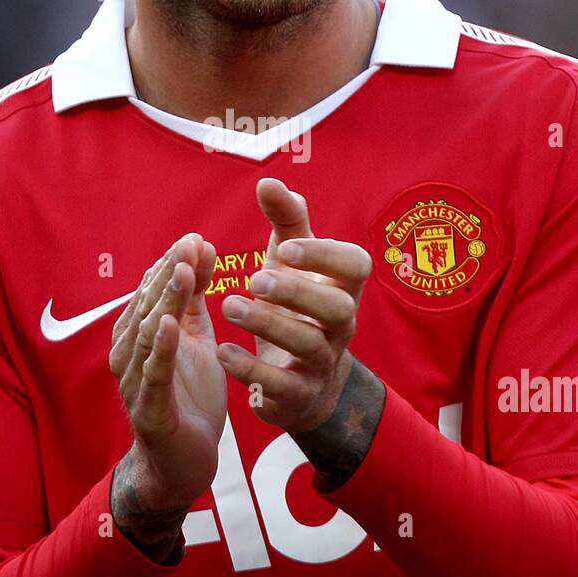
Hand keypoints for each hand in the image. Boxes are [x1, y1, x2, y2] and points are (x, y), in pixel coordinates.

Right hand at [109, 232, 225, 522]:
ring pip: (149, 334)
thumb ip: (194, 299)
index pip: (153, 292)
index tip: (195, 239)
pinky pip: (154, 374)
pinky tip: (171, 324)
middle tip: (191, 244)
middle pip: (148, 306)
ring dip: (166, 301)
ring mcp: (135, 382)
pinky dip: (161, 348)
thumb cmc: (189, 396)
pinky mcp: (149, 410)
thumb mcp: (196, 340)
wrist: (185, 462)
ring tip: (184, 272)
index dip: (173, 264)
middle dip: (170, 273)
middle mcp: (129, 354)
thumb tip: (199, 247)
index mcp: (139, 335)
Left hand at [217, 179, 372, 433]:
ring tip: (229, 305)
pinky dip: (251, 370)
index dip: (325, 256)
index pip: (354, 266)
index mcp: (342, 287)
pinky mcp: (298, 396)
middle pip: (336, 308)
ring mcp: (322, 363)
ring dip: (268, 324)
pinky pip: (282, 386)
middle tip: (255, 278)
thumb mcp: (291, 261)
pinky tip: (223, 351)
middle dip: (297, 291)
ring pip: (307, 344)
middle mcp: (340, 326)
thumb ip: (284, 220)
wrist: (305, 383)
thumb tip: (268, 181)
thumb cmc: (297, 305)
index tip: (286, 247)